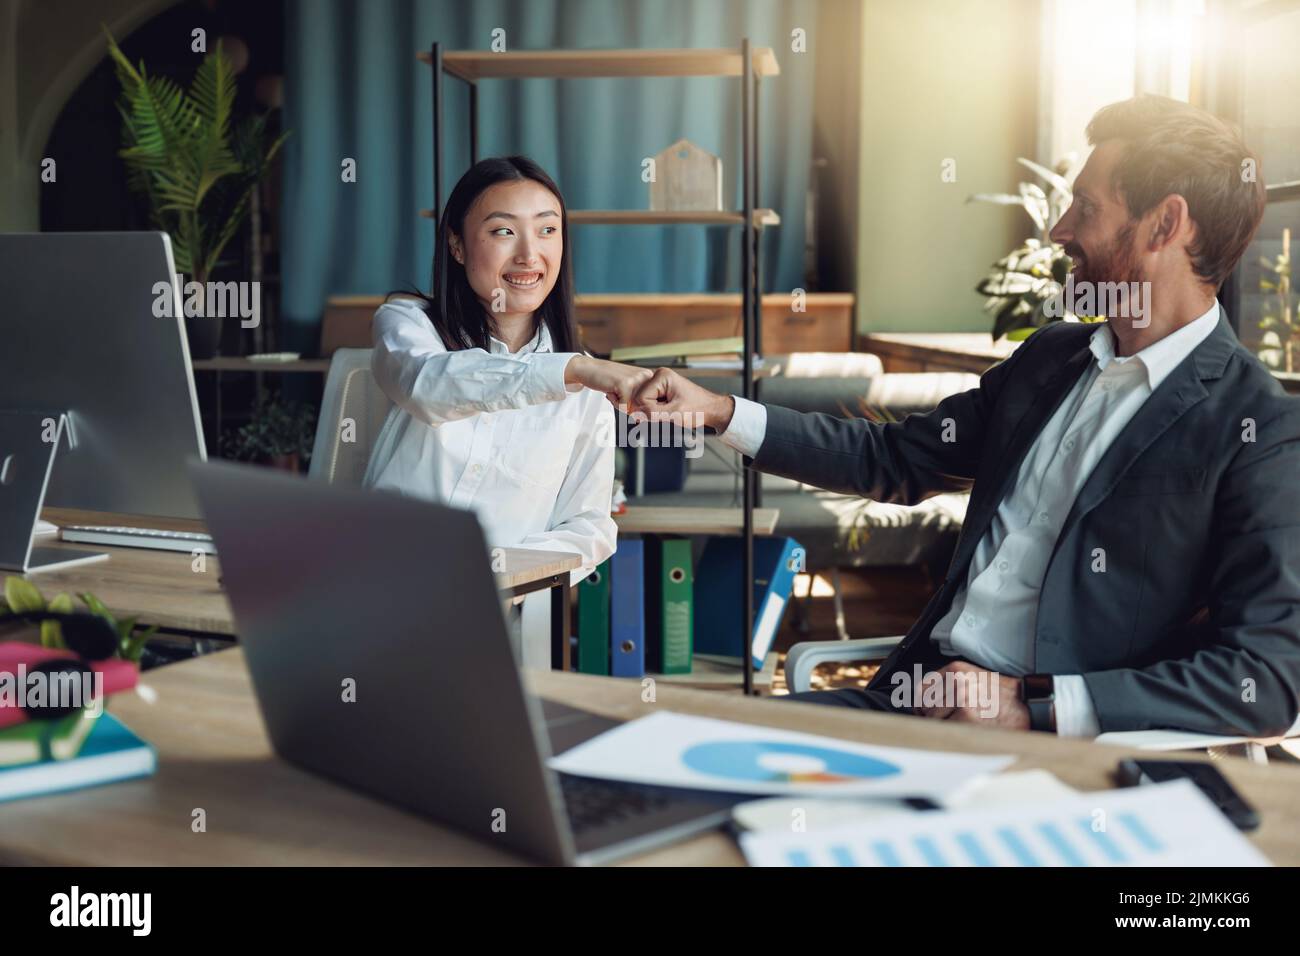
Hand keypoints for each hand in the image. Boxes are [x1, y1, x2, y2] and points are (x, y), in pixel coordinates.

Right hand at [564, 356, 654, 410]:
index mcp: (648, 374)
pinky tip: (610, 388)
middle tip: (617, 389)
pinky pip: (623, 406)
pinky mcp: (625, 384)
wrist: (588, 368)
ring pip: (632, 407)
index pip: (648, 402)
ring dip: (620, 402)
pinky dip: (614, 401)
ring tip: (613, 388)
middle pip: (641, 405)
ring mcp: (636, 379)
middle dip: (627, 402)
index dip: (633, 401)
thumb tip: (641, 416)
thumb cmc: (607, 378)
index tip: (625, 391)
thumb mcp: (629, 385)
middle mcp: (645, 375)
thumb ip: (639, 399)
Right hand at [632, 367, 735, 431]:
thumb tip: (636, 415)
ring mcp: (660, 384)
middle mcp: (659, 377)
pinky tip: (667, 413)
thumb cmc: (699, 408)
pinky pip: (649, 404)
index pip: (641, 398)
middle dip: (649, 412)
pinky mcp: (661, 391)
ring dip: (652, 413)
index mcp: (662, 376)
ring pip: (643, 403)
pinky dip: (656, 412)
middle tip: (666, 417)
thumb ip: (654, 413)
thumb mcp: (675, 413)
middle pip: (640, 399)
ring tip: (668, 415)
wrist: (711, 409)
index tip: (660, 417)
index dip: (647, 411)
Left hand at [914, 661, 1029, 730]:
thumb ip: (947, 685)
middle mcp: (957, 680)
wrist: (1027, 706)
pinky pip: (947, 729)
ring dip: (944, 726)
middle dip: (934, 717)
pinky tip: (969, 729)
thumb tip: (920, 703)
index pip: (922, 689)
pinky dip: (955, 733)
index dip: (923, 704)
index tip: (928, 712)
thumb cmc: (1001, 696)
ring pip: (934, 719)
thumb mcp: (972, 678)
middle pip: (925, 706)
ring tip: (963, 724)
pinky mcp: (967, 716)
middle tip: (952, 720)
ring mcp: (961, 697)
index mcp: (955, 669)